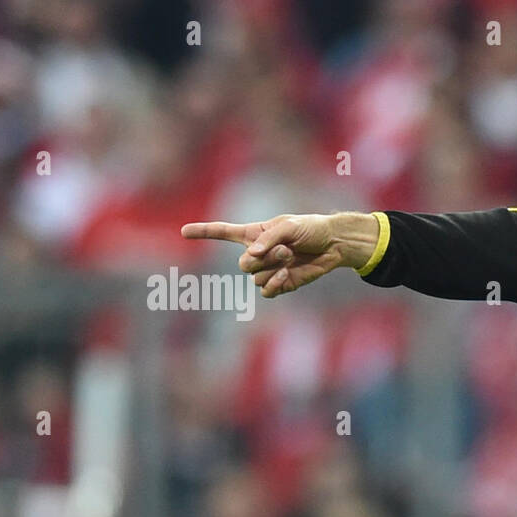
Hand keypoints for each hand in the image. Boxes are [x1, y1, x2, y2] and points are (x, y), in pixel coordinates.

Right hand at [180, 212, 379, 296]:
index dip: (203, 232)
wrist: (333, 245)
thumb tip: (252, 255)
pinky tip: (285, 275)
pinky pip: (267, 291)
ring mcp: (269, 270)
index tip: (183, 231)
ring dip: (274, 267)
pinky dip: (274, 284)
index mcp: (254, 234)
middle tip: (285, 249)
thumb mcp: (289, 226)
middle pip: (243, 265)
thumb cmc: (311, 229)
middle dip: (261, 259)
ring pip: (256, 278)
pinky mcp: (282, 284)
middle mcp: (258, 253)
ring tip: (291, 257)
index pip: (223, 232)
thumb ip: (269, 238)